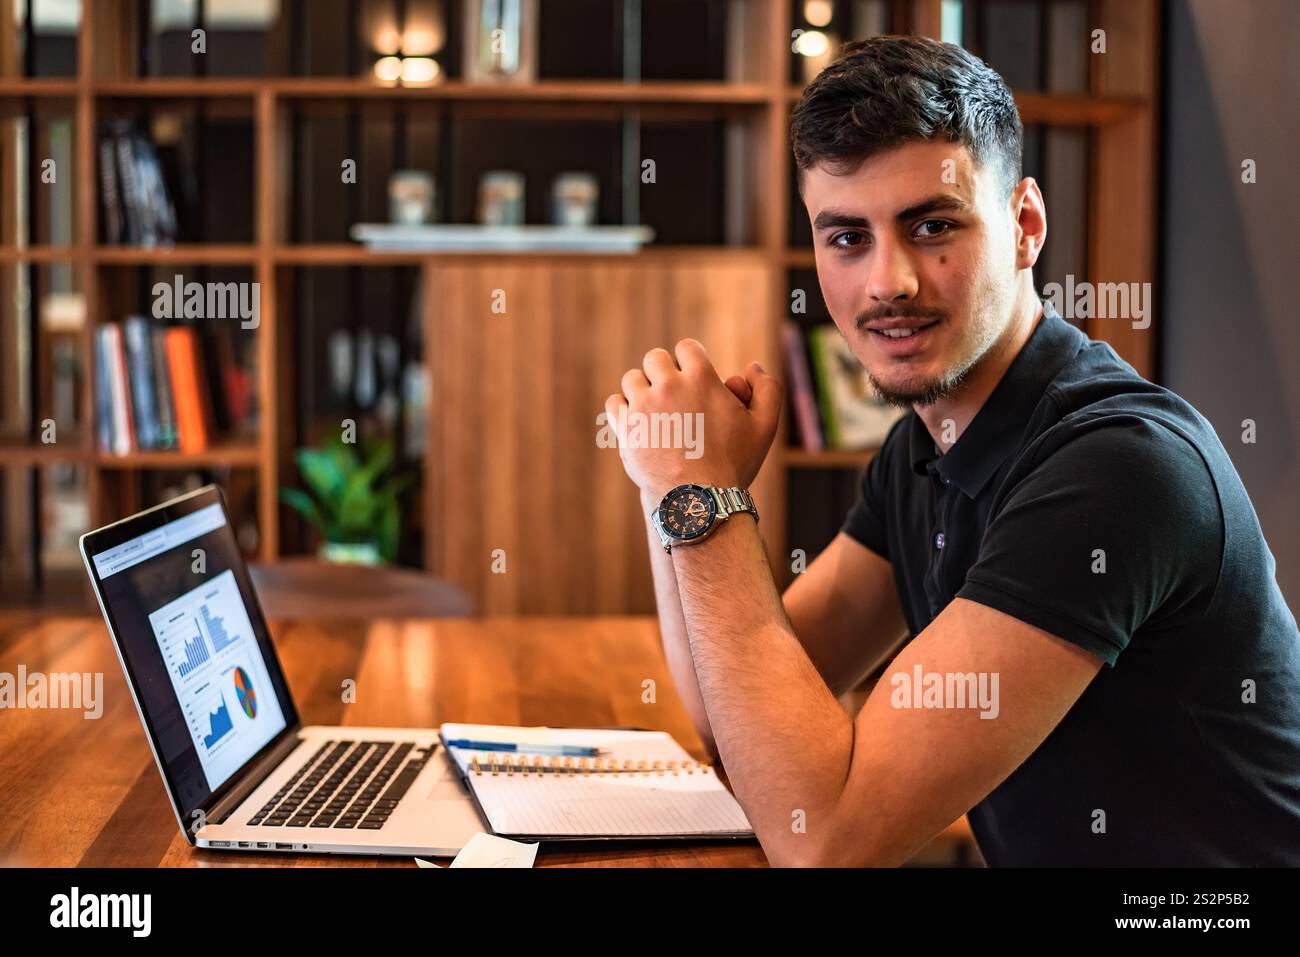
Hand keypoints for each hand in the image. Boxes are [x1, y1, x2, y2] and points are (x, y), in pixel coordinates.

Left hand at [605, 338, 781, 501]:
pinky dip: (623, 408)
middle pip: (654, 358)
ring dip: (642, 389)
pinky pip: (614, 403)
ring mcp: (644, 406)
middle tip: (672, 393)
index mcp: (701, 378)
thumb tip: (752, 367)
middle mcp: (669, 386)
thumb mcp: (765, 426)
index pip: (686, 347)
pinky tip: (637, 421)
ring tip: (655, 410)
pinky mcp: (626, 428)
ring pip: (632, 379)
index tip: (692, 378)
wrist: (699, 500)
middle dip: (663, 372)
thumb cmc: (734, 463)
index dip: (690, 360)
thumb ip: (768, 390)